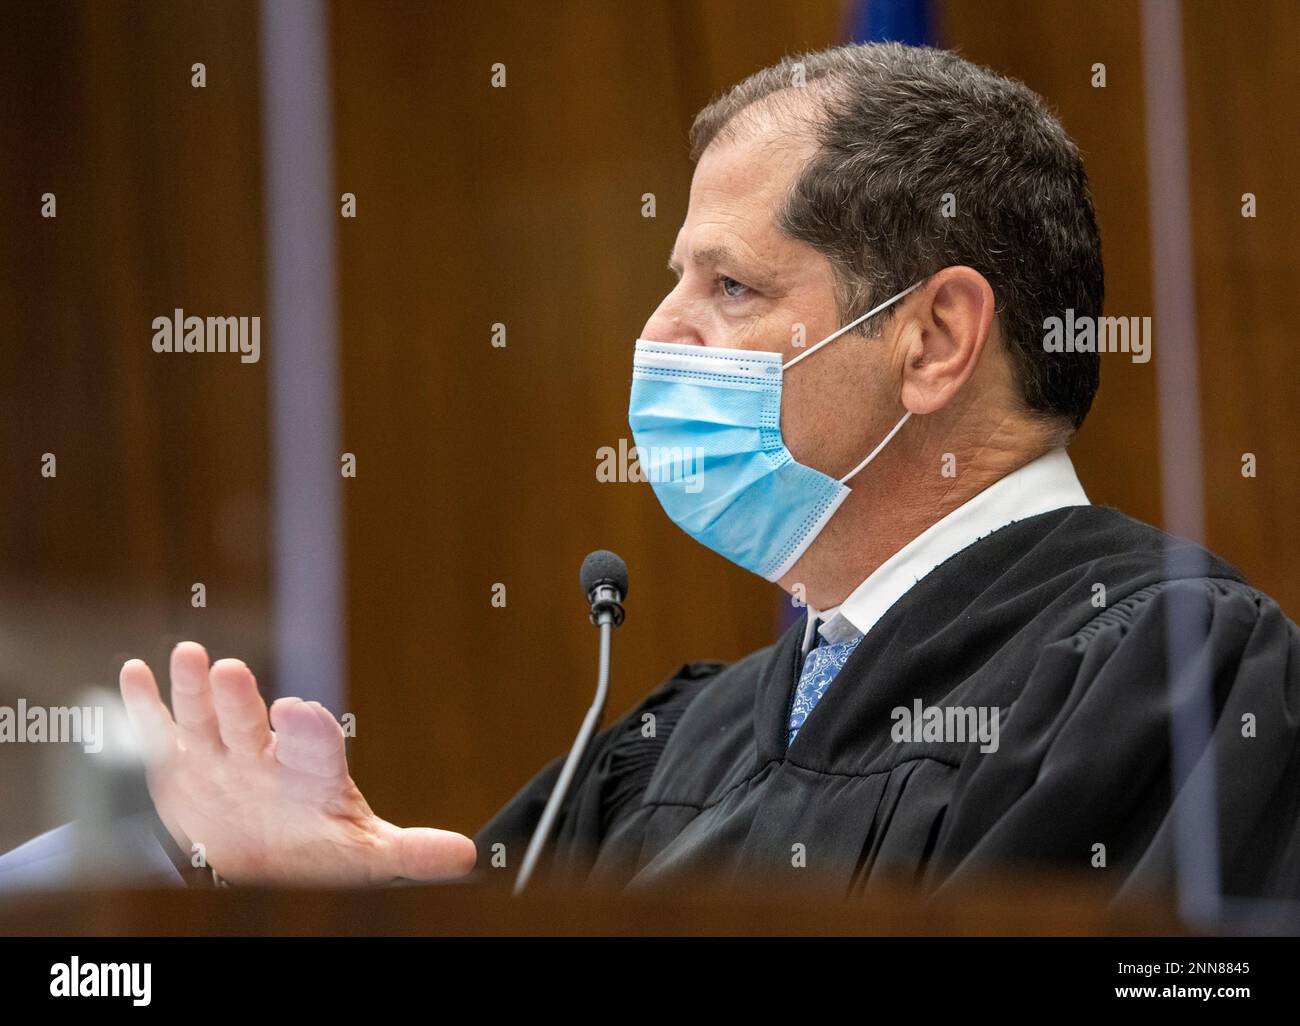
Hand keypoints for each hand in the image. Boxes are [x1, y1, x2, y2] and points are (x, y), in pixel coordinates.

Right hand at [118, 641, 476, 886]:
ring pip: (205, 718)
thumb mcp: (361, 856)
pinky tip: (136, 673)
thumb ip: (408, 851)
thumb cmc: (316, 852)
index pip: (312, 745)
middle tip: (230, 670)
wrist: (262, 860)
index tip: (297, 712)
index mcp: (310, 773)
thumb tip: (466, 857)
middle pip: (250, 722)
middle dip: (239, 699)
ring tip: (189, 656)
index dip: (306, 728)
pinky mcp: (181, 766)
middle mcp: (264, 755)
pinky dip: (146, 705)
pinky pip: (161, 733)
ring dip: (194, 689)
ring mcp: (220, 757)